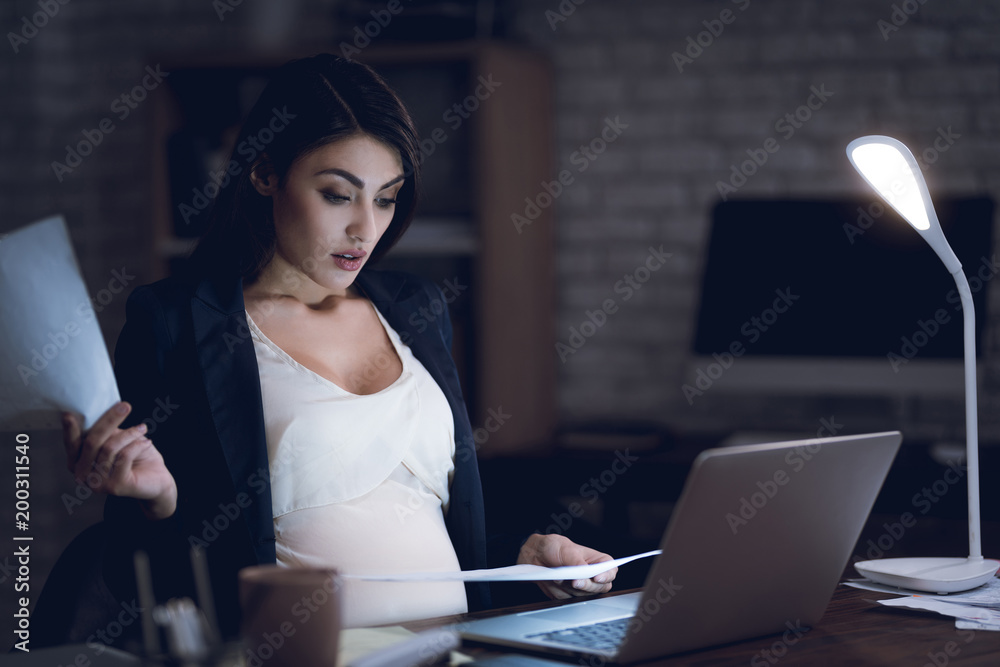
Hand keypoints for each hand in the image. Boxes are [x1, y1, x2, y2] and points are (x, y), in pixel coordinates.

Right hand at [62, 401, 176, 519]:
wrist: (157, 479)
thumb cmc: (135, 457)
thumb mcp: (117, 440)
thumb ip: (105, 433)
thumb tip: (101, 414)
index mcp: (78, 462)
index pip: (72, 444)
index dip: (70, 430)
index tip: (69, 415)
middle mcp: (83, 474)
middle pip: (92, 442)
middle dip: (109, 421)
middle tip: (124, 406)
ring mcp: (98, 483)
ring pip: (110, 448)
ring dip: (130, 434)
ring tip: (142, 428)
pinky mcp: (115, 486)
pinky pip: (124, 456)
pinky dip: (138, 445)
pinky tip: (146, 442)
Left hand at [517, 533, 616, 599]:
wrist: (534, 556)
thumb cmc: (553, 547)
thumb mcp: (565, 548)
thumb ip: (576, 560)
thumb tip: (586, 571)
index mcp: (596, 561)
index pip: (611, 570)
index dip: (607, 576)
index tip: (597, 577)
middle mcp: (591, 575)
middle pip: (600, 587)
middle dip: (587, 586)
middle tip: (575, 582)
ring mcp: (580, 586)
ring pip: (583, 595)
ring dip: (570, 588)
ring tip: (558, 576)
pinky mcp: (568, 594)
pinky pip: (568, 599)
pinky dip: (560, 592)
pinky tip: (554, 582)